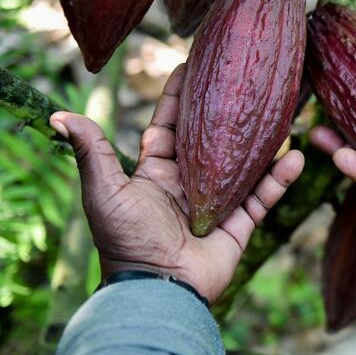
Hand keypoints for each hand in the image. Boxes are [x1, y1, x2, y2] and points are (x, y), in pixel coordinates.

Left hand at [49, 64, 304, 303]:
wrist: (158, 290)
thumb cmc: (126, 241)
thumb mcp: (105, 191)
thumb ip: (92, 153)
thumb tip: (60, 115)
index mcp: (156, 173)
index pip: (170, 125)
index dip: (179, 97)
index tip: (191, 65)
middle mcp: (189, 184)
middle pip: (213, 139)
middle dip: (227, 110)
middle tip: (244, 78)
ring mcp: (217, 203)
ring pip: (245, 164)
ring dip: (262, 141)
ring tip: (282, 112)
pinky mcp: (239, 224)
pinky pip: (263, 196)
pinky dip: (279, 178)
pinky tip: (295, 155)